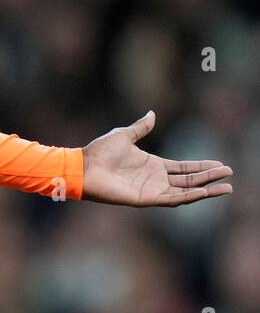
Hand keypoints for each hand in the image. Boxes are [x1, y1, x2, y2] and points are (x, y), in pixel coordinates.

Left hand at [81, 111, 232, 206]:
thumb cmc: (100, 152)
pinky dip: (190, 196)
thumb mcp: (124, 135)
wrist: (83, 166)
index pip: (184, 168)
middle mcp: (155, 179)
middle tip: (229, 174)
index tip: (220, 164)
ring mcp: (152, 189)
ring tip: (226, 187)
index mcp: (152, 164)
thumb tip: (152, 113)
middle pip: (189, 180)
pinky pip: (173, 199)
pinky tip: (205, 192)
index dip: (201, 166)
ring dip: (206, 190)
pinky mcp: (146, 198)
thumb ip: (141, 127)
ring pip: (185, 191)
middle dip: (209, 177)